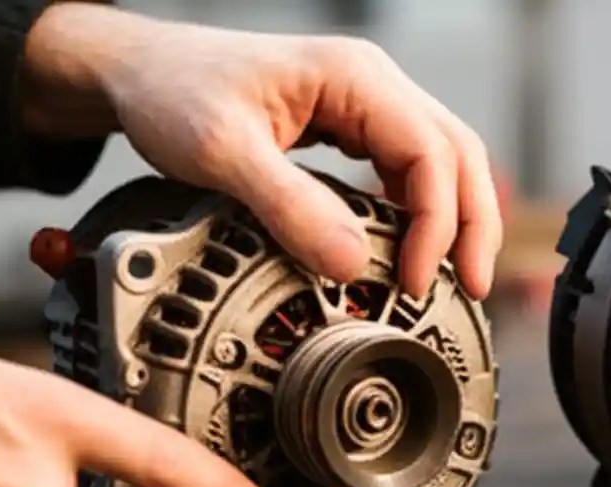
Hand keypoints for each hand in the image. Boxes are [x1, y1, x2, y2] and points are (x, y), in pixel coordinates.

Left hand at [21, 3, 502, 299]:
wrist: (139, 73)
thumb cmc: (173, 92)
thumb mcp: (222, 152)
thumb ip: (288, 206)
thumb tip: (352, 263)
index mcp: (353, 78)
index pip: (430, 152)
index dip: (435, 222)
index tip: (412, 279)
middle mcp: (371, 85)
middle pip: (457, 152)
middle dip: (471, 223)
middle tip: (469, 288)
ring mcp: (365, 105)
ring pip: (441, 161)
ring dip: (454, 219)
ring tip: (452, 278)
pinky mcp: (351, 127)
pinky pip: (407, 169)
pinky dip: (420, 212)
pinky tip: (413, 248)